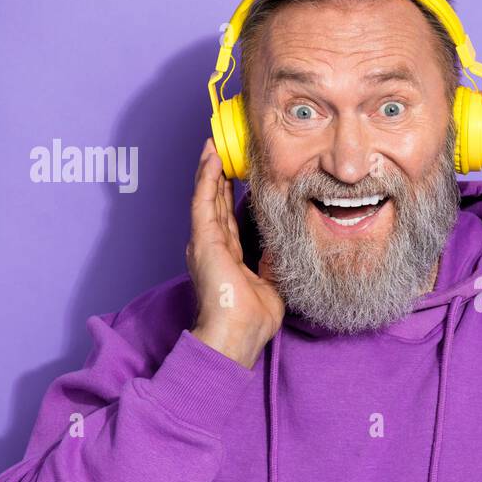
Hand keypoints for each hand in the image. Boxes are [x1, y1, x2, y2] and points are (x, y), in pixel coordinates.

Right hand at [187, 138, 284, 368]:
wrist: (237, 335)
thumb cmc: (252, 320)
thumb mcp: (270, 283)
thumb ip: (269, 262)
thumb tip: (278, 247)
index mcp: (226, 255)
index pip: (228, 217)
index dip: (230, 194)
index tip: (239, 174)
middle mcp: (212, 245)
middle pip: (214, 202)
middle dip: (217, 175)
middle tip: (221, 149)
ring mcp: (206, 241)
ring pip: (206, 196)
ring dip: (209, 170)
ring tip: (213, 145)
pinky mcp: (204, 240)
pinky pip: (203, 201)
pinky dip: (206, 178)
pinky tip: (211, 158)